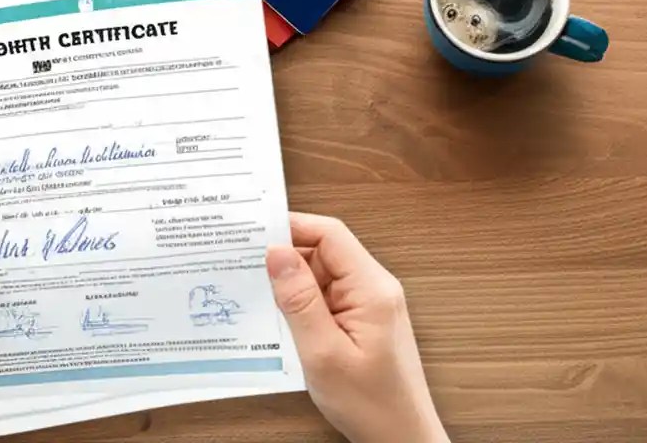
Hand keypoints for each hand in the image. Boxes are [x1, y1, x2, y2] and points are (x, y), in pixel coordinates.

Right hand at [266, 213, 447, 442]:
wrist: (401, 440)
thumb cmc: (372, 405)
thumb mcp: (323, 353)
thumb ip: (299, 300)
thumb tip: (277, 253)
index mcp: (372, 289)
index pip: (330, 234)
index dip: (292, 226)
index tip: (254, 232)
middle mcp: (375, 289)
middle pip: (324, 251)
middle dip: (285, 256)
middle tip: (244, 267)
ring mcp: (369, 305)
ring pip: (321, 275)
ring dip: (291, 284)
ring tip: (259, 297)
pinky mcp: (362, 320)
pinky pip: (326, 297)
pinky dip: (301, 303)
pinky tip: (281, 319)